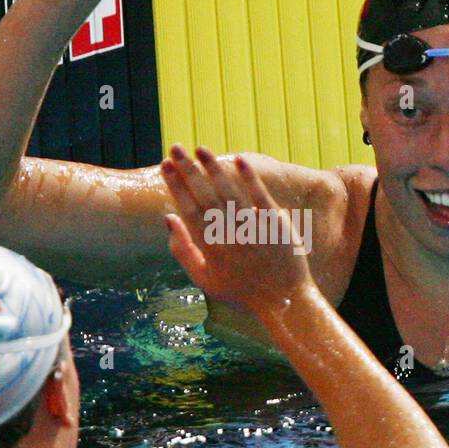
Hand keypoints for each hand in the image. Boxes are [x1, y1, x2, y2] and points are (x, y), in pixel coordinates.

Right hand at [160, 146, 315, 317]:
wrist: (283, 301)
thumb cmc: (240, 291)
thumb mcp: (204, 279)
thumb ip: (182, 249)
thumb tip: (168, 218)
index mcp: (210, 247)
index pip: (188, 208)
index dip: (175, 185)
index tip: (165, 165)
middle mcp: (229, 234)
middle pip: (204, 195)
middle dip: (188, 170)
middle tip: (174, 147)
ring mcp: (253, 227)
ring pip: (229, 191)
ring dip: (213, 168)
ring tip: (200, 148)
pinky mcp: (275, 222)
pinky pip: (260, 195)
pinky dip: (250, 177)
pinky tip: (239, 159)